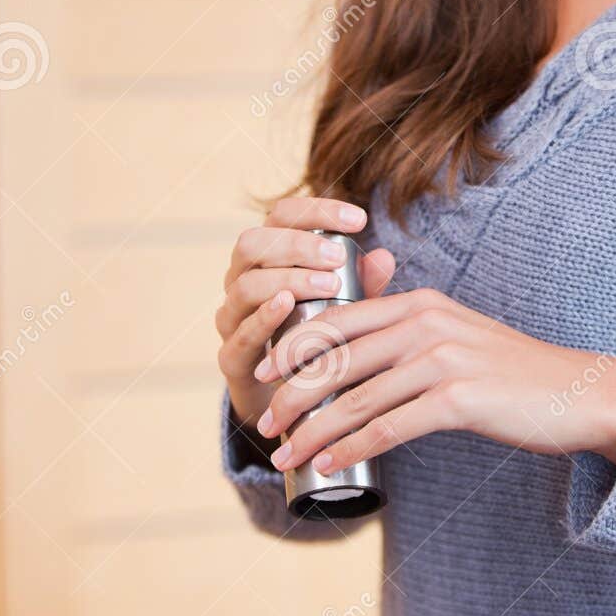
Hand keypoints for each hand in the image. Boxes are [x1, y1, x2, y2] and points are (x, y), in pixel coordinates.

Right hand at [216, 195, 395, 430]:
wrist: (288, 405)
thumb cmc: (319, 341)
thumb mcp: (346, 310)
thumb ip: (363, 285)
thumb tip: (385, 258)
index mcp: (268, 258)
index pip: (282, 216)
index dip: (317, 210)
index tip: (360, 220)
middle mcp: (242, 280)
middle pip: (253, 243)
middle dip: (297, 244)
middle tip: (337, 256)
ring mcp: (232, 318)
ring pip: (245, 284)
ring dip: (287, 279)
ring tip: (327, 284)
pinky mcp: (231, 356)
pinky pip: (241, 332)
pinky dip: (263, 317)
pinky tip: (286, 306)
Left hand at [250, 286, 615, 473]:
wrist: (580, 394)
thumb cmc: (513, 376)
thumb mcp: (457, 338)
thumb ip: (410, 338)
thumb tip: (357, 359)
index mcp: (420, 303)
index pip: (338, 320)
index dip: (292, 348)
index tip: (263, 374)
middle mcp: (426, 323)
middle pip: (336, 359)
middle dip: (291, 393)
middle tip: (264, 423)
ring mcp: (442, 359)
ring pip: (355, 397)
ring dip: (312, 430)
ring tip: (284, 454)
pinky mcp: (459, 399)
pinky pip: (388, 426)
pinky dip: (351, 447)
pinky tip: (330, 464)